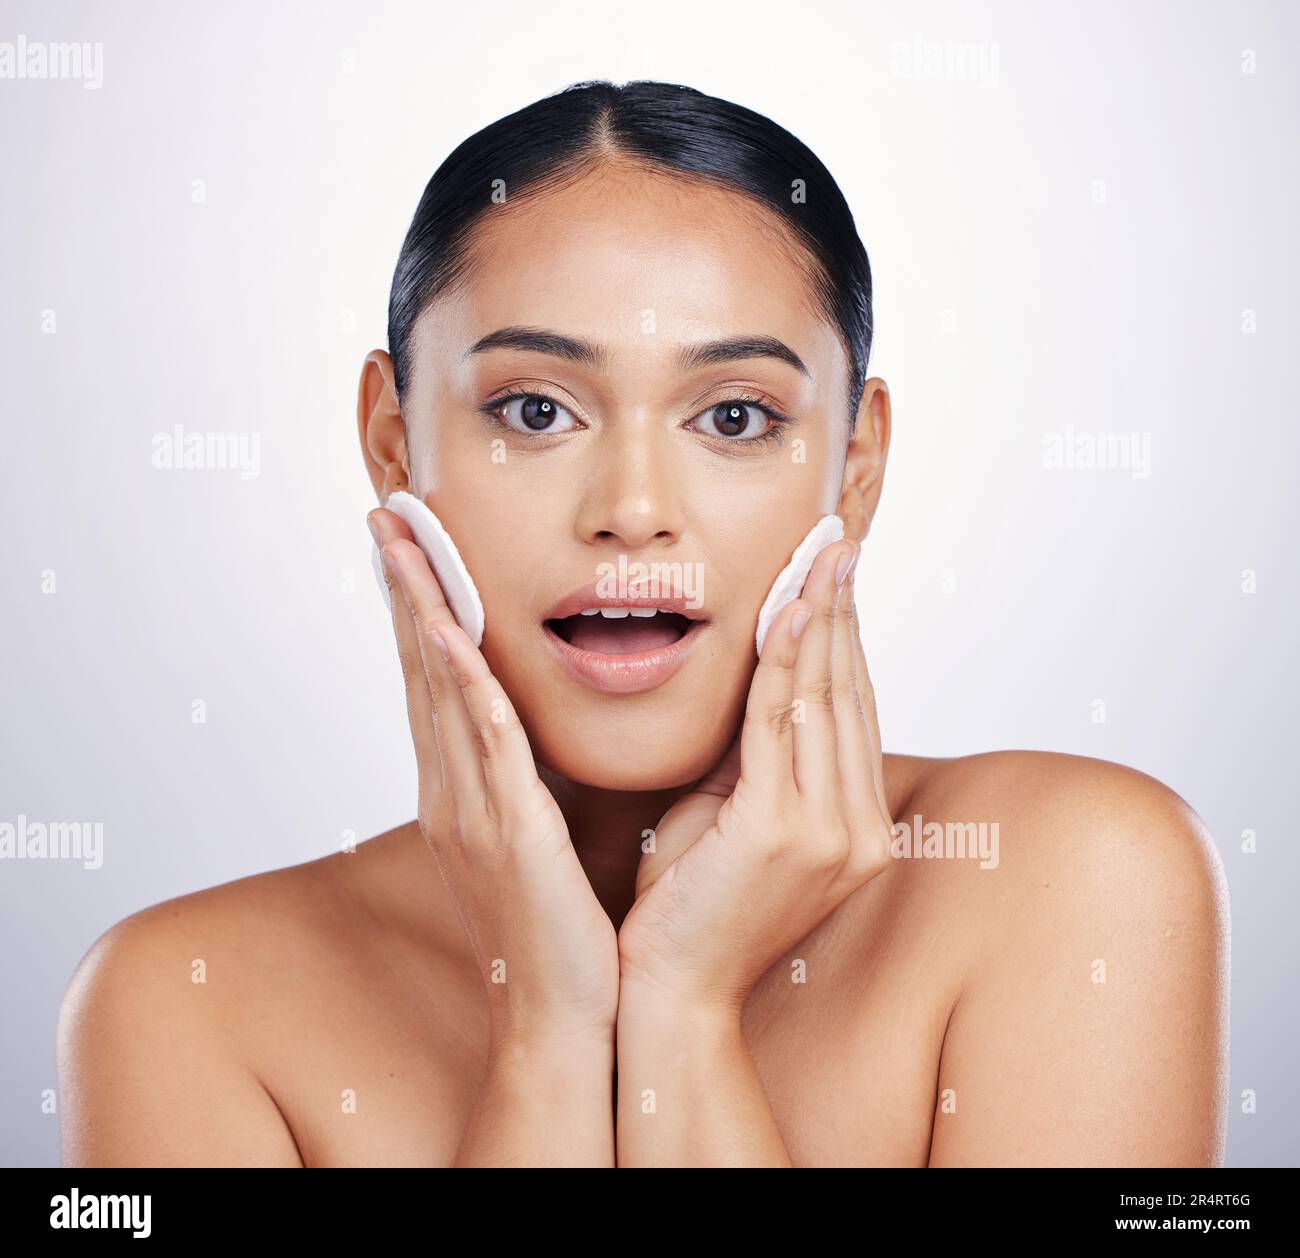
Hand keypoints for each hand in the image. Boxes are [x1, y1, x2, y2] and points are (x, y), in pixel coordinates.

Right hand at [369, 507, 619, 1050]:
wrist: (559, 1013)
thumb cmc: (560, 925)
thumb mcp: (539, 835)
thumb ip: (531, 777)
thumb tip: (544, 724)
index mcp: (463, 789)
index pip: (436, 679)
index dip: (419, 607)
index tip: (410, 545)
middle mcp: (452, 789)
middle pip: (421, 667)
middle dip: (403, 586)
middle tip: (385, 513)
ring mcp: (470, 809)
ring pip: (440, 689)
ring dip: (419, 610)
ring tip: (401, 541)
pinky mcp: (506, 832)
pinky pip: (483, 744)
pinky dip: (461, 684)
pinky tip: (448, 634)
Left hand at [617, 536, 892, 1013]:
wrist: (668, 989)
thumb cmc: (690, 904)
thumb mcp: (733, 817)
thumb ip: (756, 759)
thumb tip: (758, 687)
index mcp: (856, 827)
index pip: (853, 710)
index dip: (845, 637)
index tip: (834, 576)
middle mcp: (859, 828)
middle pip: (850, 692)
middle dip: (841, 609)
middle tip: (837, 542)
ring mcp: (829, 832)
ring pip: (824, 698)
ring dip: (817, 618)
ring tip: (817, 556)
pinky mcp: (783, 831)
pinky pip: (780, 723)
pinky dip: (782, 661)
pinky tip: (783, 609)